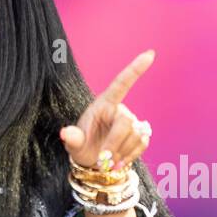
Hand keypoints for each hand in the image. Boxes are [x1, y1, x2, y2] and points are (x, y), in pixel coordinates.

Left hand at [59, 50, 155, 169]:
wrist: (93, 162)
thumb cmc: (82, 146)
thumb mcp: (73, 143)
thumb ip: (72, 138)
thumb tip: (66, 134)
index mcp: (104, 103)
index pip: (122, 83)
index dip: (135, 69)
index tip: (150, 54)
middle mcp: (120, 110)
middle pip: (126, 123)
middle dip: (114, 144)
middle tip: (103, 162)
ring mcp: (132, 123)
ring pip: (135, 136)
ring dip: (121, 153)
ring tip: (108, 163)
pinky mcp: (141, 135)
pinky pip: (143, 143)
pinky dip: (131, 156)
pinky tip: (120, 163)